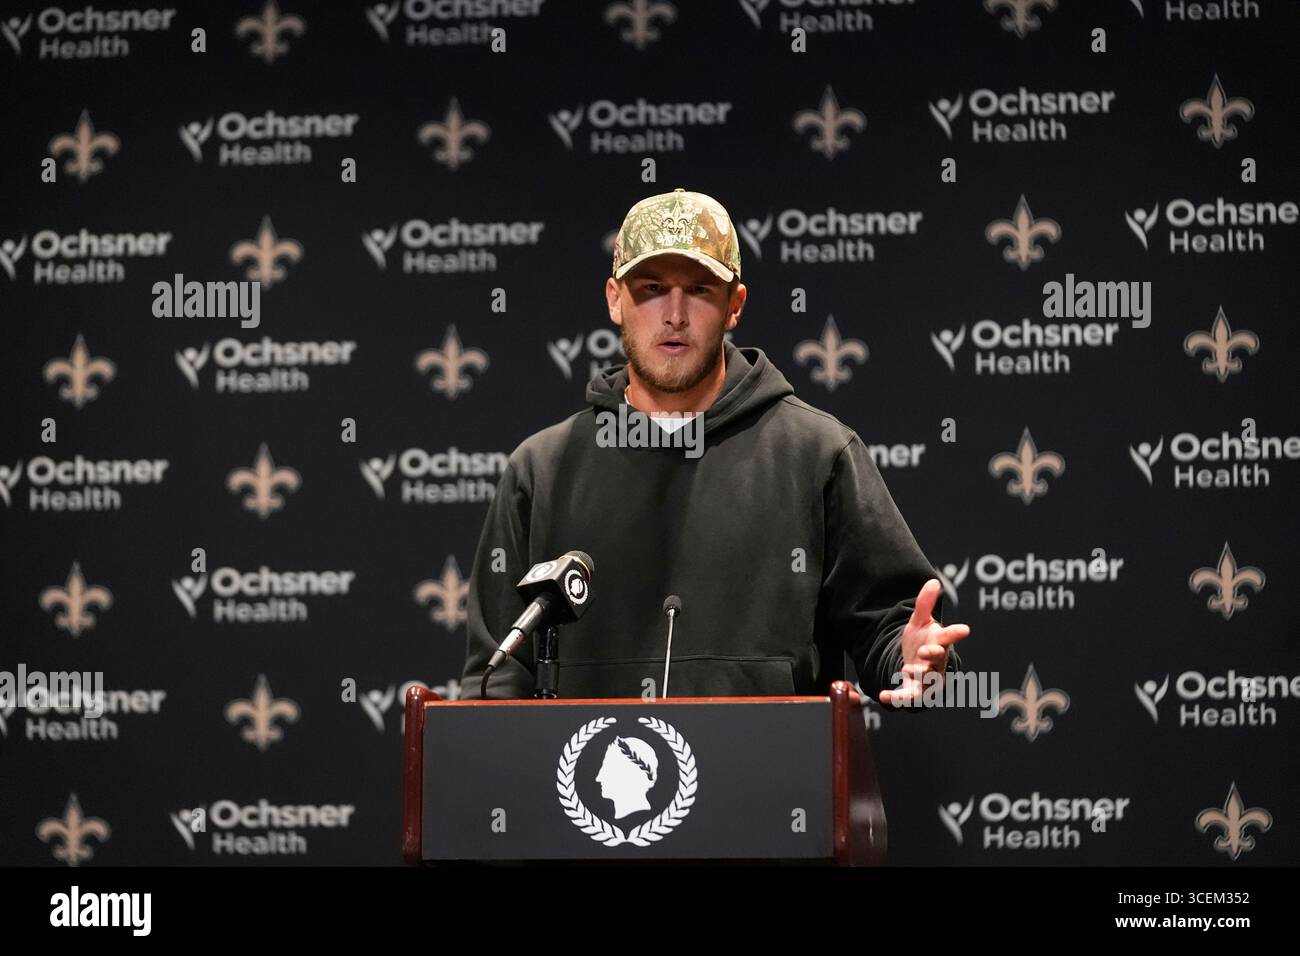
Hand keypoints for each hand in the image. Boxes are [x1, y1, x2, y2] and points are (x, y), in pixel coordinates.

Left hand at [877, 578, 970, 707]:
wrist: (914, 665)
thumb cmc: (922, 642)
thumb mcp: (920, 622)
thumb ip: (925, 604)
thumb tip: (933, 581)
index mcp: (939, 643)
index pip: (949, 636)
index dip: (956, 633)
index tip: (964, 629)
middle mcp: (937, 662)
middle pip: (939, 660)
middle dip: (934, 655)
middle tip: (926, 651)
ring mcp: (928, 678)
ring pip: (928, 681)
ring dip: (920, 677)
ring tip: (907, 669)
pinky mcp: (915, 691)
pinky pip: (908, 697)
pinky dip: (897, 698)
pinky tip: (884, 695)